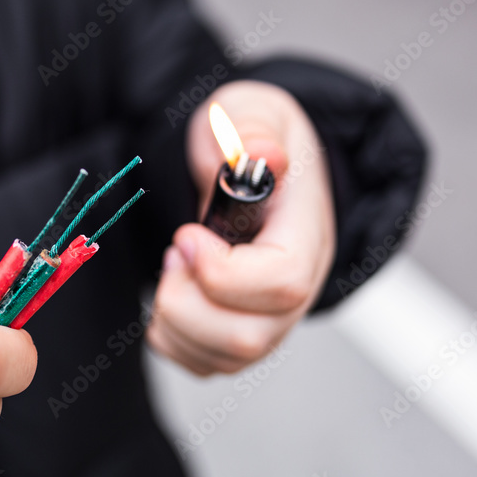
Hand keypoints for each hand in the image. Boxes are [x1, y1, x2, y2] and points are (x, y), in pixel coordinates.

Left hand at [147, 80, 335, 374]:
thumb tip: (262, 154)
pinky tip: (171, 292)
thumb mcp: (253, 112)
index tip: (186, 236)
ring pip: (226, 358)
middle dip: (188, 302)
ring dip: (175, 319)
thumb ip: (253, 129)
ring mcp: (272, 318)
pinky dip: (171, 338)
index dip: (224, 273)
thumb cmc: (251, 141)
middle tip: (173, 253)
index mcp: (306, 234)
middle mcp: (298, 288)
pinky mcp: (242, 335)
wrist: (253, 167)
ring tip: (172, 268)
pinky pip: (204, 364)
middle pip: (250, 336)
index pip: (282, 283)